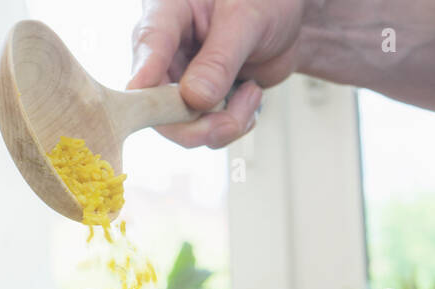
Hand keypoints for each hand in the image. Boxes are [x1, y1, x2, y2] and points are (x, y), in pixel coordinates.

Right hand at [128, 0, 307, 147]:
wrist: (290, 20)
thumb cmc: (266, 2)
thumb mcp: (247, 19)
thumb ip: (220, 59)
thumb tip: (195, 98)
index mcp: (170, 12)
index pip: (149, 44)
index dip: (145, 74)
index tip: (144, 98)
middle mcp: (169, 50)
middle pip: (158, 102)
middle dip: (196, 123)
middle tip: (231, 122)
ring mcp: (183, 79)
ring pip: (184, 125)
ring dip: (224, 124)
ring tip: (252, 94)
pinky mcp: (201, 101)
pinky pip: (207, 130)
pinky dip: (233, 125)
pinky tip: (250, 98)